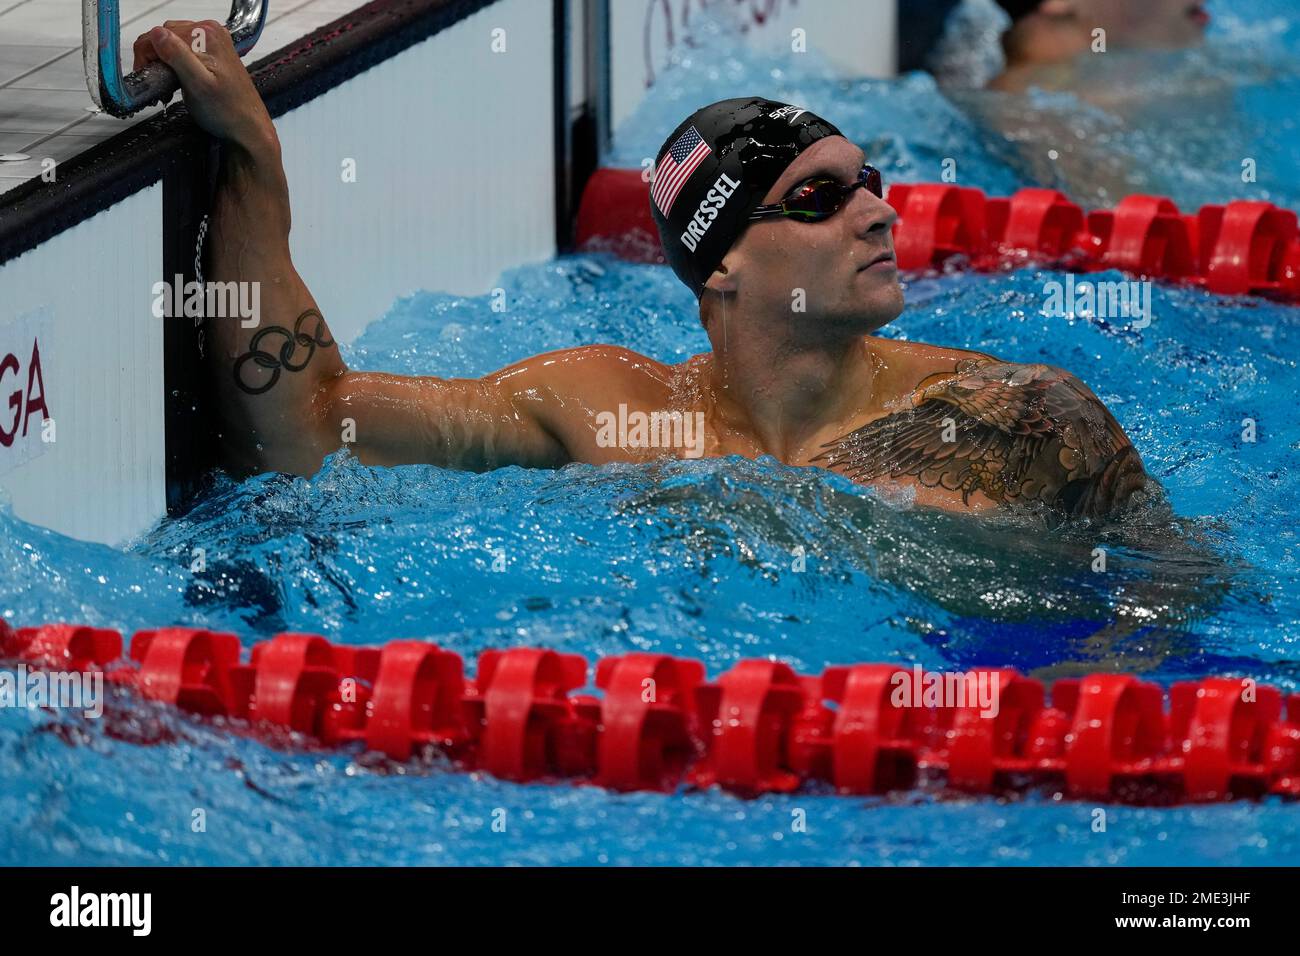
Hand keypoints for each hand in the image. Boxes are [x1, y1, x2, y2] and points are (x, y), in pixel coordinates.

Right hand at [132, 21, 275, 153]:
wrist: (249, 128)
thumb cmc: (228, 112)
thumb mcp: (198, 85)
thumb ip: (178, 56)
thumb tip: (157, 34)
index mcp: (206, 35)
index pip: (158, 34)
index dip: (146, 57)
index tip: (147, 77)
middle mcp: (210, 33)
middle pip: (164, 37)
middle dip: (155, 59)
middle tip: (159, 84)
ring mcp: (212, 43)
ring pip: (172, 44)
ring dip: (164, 62)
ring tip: (170, 85)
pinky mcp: (213, 54)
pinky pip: (184, 50)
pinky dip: (175, 64)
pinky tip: (179, 80)